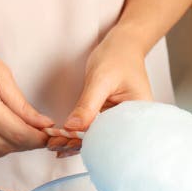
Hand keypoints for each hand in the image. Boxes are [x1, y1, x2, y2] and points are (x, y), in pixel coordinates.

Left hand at [50, 28, 152, 156]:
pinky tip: (61, 139)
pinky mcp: (109, 119)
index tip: (65, 141)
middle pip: (104, 141)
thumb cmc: (119, 57)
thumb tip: (72, 127)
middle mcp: (131, 123)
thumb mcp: (101, 80)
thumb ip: (87, 105)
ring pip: (96, 137)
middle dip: (78, 145)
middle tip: (53, 144)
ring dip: (75, 141)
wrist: (123, 45)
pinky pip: (94, 130)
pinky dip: (78, 133)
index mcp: (139, 116)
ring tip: (53, 144)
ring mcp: (119, 122)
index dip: (88, 142)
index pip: (112, 137)